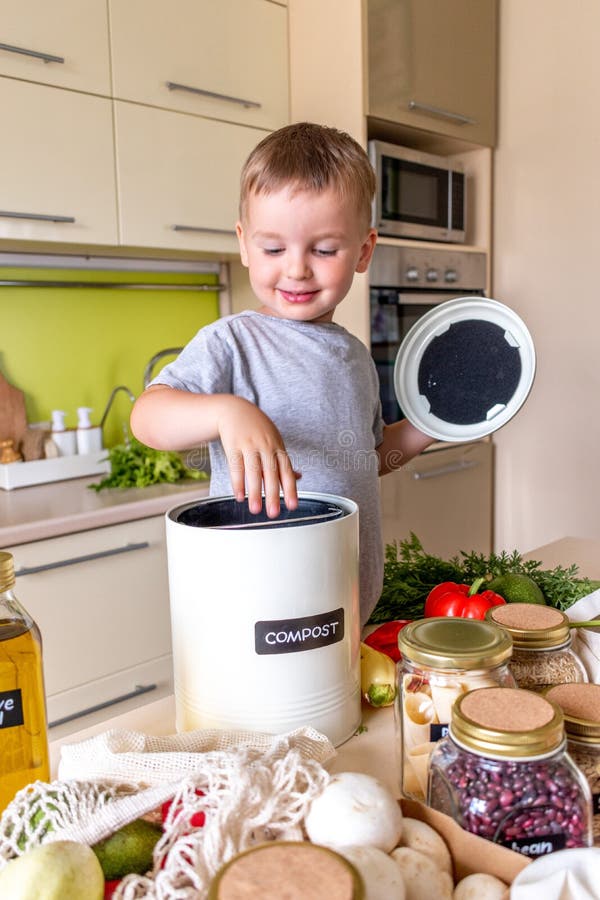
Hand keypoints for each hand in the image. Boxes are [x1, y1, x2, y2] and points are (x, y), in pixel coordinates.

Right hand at [217, 397, 299, 516]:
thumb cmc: (257, 429)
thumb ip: (283, 461)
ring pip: (253, 472)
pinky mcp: (233, 445)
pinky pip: (236, 466)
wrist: (235, 410)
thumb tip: (298, 478)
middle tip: (273, 513)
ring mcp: (249, 445)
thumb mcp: (274, 441)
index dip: (290, 489)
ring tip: (255, 509)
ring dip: (254, 492)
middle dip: (272, 495)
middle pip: (271, 474)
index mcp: (278, 448)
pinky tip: (239, 496)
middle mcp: (265, 446)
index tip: (292, 506)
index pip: (286, 471)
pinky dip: (238, 483)